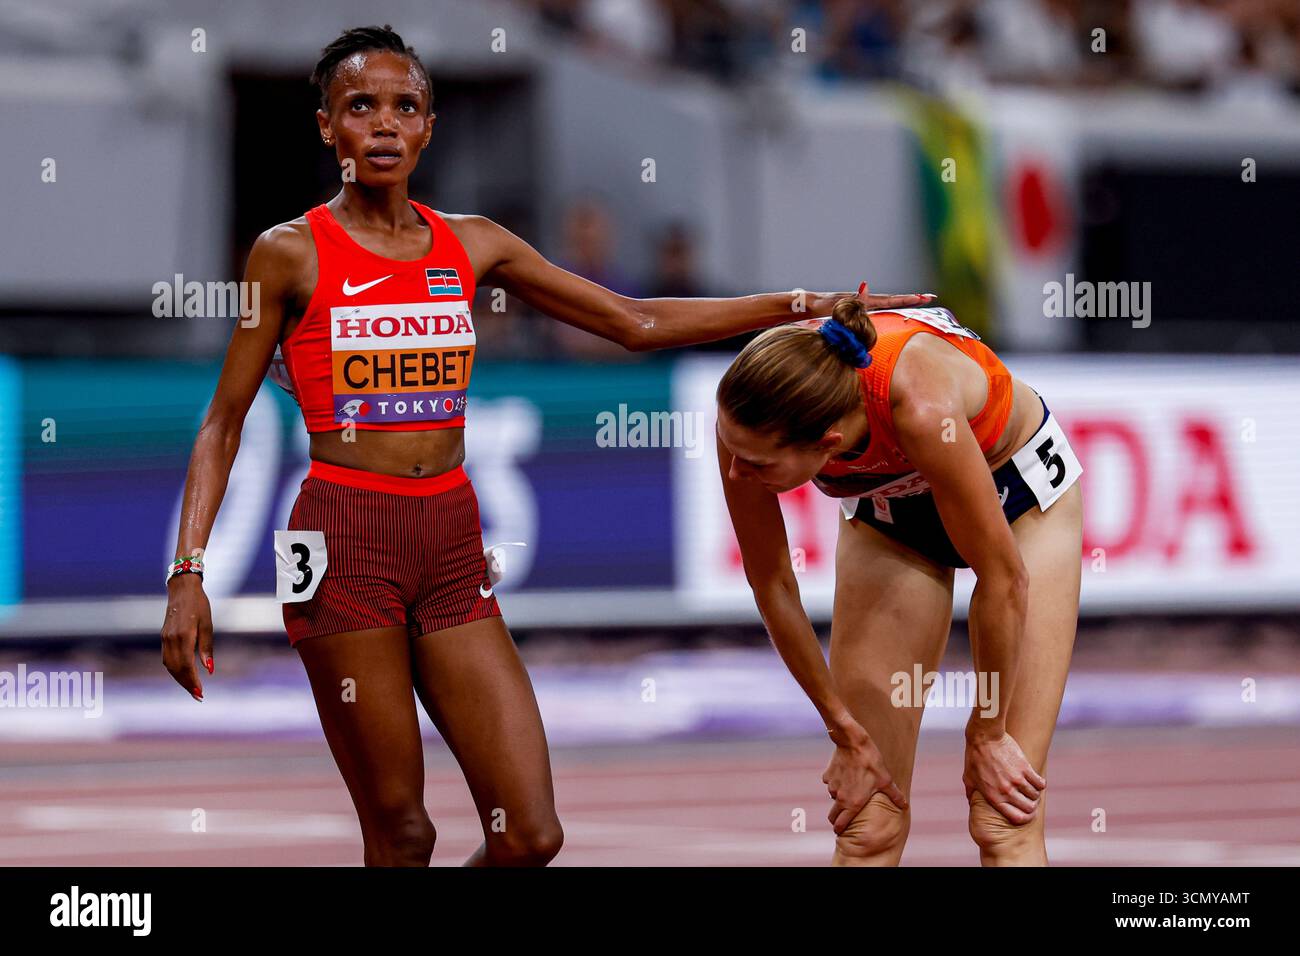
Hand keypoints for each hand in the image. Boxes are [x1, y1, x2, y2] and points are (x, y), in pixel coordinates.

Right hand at [161, 574, 212, 700]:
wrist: (181, 589)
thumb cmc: (199, 605)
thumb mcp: (207, 625)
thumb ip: (207, 648)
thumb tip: (210, 670)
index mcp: (183, 636)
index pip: (186, 666)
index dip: (192, 681)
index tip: (201, 693)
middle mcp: (171, 639)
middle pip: (176, 669)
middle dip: (186, 684)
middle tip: (198, 696)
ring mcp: (165, 639)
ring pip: (169, 666)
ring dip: (180, 679)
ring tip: (192, 689)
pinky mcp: (163, 638)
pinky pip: (167, 659)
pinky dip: (174, 670)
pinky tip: (183, 675)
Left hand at [805, 281, 934, 317]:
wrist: (807, 305)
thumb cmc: (820, 307)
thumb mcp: (837, 303)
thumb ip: (853, 297)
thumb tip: (866, 285)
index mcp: (863, 300)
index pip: (890, 300)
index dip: (907, 300)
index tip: (923, 298)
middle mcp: (865, 300)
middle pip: (893, 300)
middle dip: (912, 299)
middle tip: (931, 297)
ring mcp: (861, 303)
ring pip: (888, 303)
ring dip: (904, 303)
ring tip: (920, 300)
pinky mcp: (857, 307)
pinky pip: (879, 309)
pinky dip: (891, 308)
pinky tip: (898, 309)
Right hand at [823, 721, 907, 833]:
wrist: (853, 742)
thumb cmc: (871, 762)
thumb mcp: (886, 780)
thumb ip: (895, 795)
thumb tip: (905, 805)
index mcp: (852, 803)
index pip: (840, 824)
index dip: (840, 829)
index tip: (841, 831)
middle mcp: (839, 797)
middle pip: (832, 815)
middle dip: (837, 818)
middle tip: (844, 816)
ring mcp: (832, 786)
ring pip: (833, 797)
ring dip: (839, 797)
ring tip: (851, 789)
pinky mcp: (828, 775)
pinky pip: (831, 783)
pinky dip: (837, 782)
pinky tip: (845, 774)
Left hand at [962, 728, 1045, 824]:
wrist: (985, 737)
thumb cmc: (975, 757)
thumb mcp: (969, 778)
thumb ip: (971, 794)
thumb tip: (971, 804)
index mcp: (994, 797)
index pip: (1017, 817)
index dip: (1024, 818)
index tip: (1026, 814)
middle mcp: (1007, 791)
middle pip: (1029, 808)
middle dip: (1031, 807)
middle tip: (1030, 801)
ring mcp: (1017, 780)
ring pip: (1035, 795)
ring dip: (1035, 794)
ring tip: (1031, 789)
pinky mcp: (1025, 768)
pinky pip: (1040, 783)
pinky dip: (1040, 784)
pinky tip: (1036, 781)